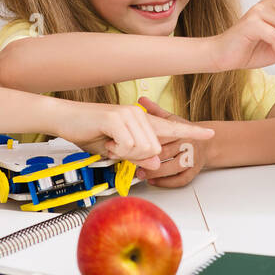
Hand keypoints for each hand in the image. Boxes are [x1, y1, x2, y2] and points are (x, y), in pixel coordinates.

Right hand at [57, 102, 212, 171]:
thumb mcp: (116, 150)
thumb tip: (156, 160)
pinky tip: (105, 140)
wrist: (64, 118)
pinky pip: (128, 146)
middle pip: (153, 148)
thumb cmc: (88, 132)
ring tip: (108, 142)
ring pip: (143, 148)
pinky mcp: (117, 117)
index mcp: (141, 120)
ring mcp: (129, 114)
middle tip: (114, 148)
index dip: (191, 131)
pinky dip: (115, 149)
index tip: (209, 133)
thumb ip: (138, 155)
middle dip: (134, 156)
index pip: (171, 126)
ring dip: (123, 153)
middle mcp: (139, 114)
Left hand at [132, 98, 207, 187]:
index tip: (136, 143)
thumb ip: (155, 111)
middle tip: (133, 161)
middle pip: (167, 153)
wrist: (208, 143)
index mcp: (183, 131)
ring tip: (141, 174)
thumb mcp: (171, 119)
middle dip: (148, 158)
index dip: (149, 140)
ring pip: (174, 168)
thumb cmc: (185, 132)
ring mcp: (193, 160)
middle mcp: (189, 145)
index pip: (165, 135)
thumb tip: (141, 100)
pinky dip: (166, 182)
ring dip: (156, 173)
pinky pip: (180, 180)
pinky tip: (153, 181)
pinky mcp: (193, 172)